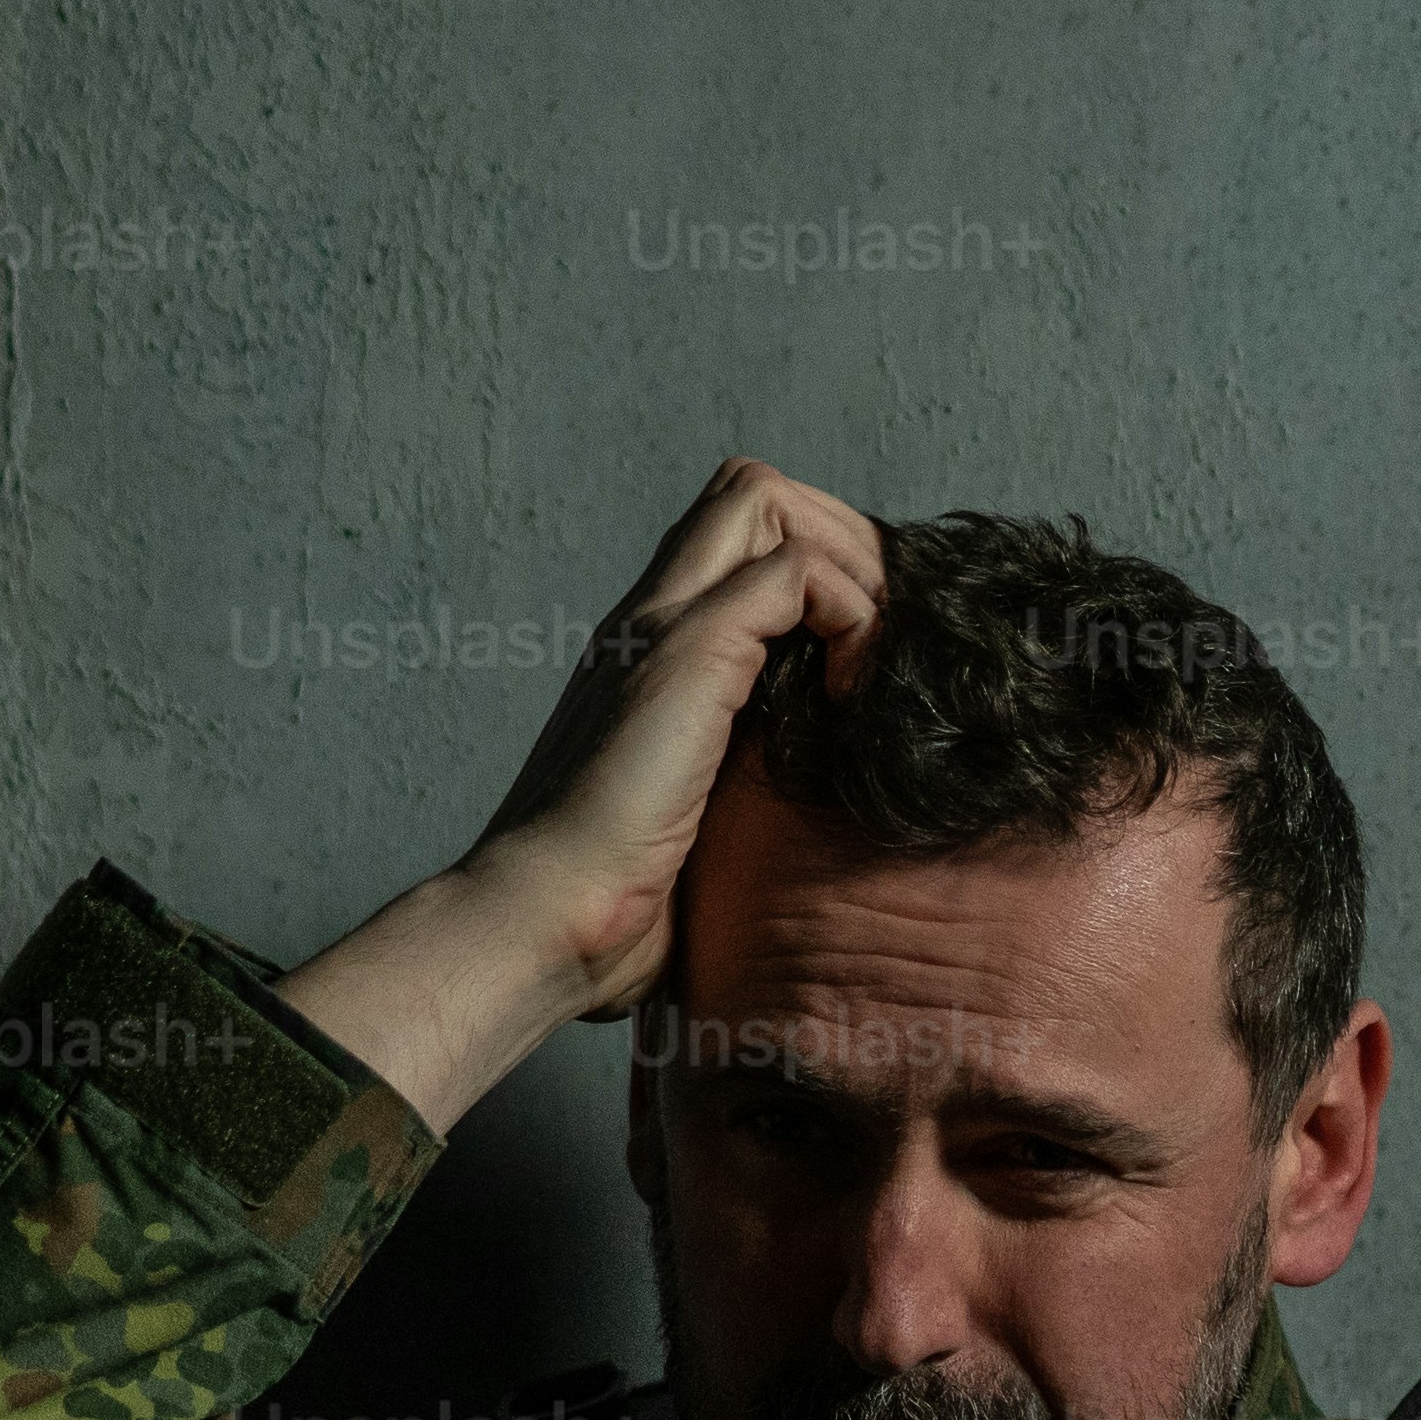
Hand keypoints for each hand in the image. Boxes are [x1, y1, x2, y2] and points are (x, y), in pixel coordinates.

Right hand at [279, 456, 881, 1128]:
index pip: (734, 543)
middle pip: (749, 494)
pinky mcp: (687, 653)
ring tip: (870, 661)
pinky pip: (795, 569)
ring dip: (848, 564)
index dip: (815, 569)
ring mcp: (661, 628)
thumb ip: (742, 790)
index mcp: (651, 657)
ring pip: (766, 501)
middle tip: (877, 642)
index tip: (856, 661)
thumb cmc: (617, 909)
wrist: (544, 925)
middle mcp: (649, 622)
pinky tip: (851, 696)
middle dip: (840, 542)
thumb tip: (816, 822)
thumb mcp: (703, 828)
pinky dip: (849, 613)